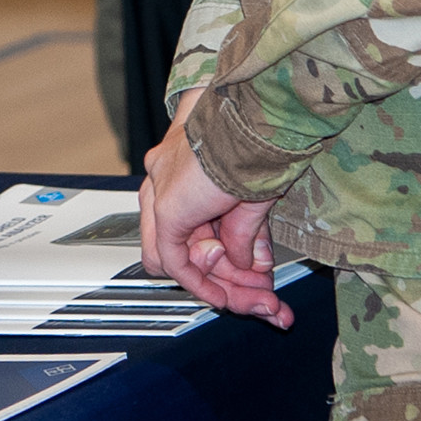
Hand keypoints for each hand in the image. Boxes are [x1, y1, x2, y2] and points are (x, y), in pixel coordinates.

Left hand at [139, 89, 292, 326]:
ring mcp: (160, 191)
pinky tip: (227, 297)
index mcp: (179, 167)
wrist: (261, 120)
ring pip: (175, 260)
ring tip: (260, 299)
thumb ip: (245, 234)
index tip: (254, 281)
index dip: (223, 260)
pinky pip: (176, 262)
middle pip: (177, 249)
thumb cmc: (261, 137)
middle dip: (224, 281)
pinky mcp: (168, 209)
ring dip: (222, 285)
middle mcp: (162, 177)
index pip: (188, 228)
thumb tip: (250, 265)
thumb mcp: (253, 197)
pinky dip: (202, 283)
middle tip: (260, 301)